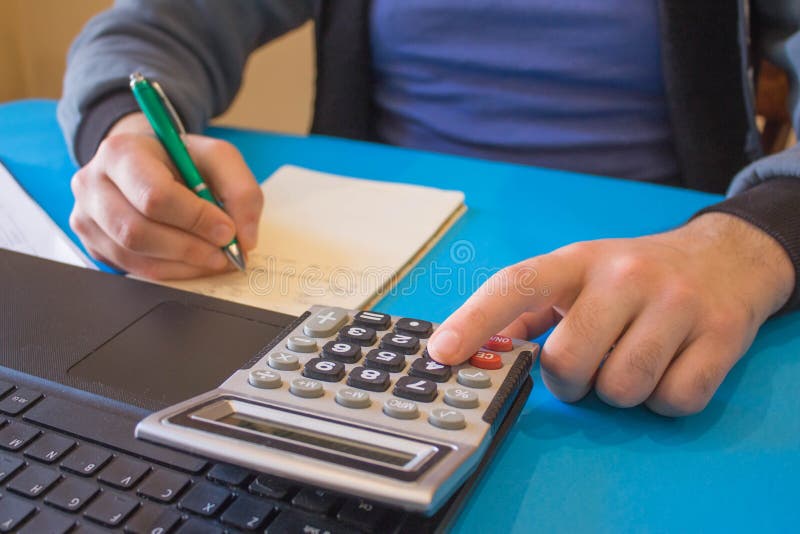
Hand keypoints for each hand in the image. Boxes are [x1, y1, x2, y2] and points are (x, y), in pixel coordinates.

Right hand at [70, 113, 262, 278]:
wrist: (147, 162)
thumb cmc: (179, 159)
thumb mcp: (218, 158)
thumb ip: (241, 191)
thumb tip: (244, 238)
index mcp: (121, 152)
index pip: (155, 196)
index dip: (196, 219)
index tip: (227, 230)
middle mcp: (92, 184)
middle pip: (138, 231)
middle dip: (190, 248)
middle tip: (224, 252)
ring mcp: (87, 217)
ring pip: (134, 256)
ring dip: (183, 264)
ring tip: (213, 257)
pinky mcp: (94, 244)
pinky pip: (133, 270)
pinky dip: (171, 272)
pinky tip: (192, 261)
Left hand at [427, 213, 793, 415]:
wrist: (726, 258)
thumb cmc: (633, 277)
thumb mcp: (578, 275)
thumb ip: (526, 311)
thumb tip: (473, 349)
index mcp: (578, 261)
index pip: (516, 285)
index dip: (474, 320)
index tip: (441, 353)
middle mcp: (625, 275)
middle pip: (568, 360)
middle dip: (569, 381)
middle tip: (586, 366)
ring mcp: (676, 303)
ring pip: (622, 388)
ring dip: (619, 393)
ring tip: (631, 362)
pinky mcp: (720, 335)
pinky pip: (673, 400)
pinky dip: (664, 400)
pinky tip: (667, 369)